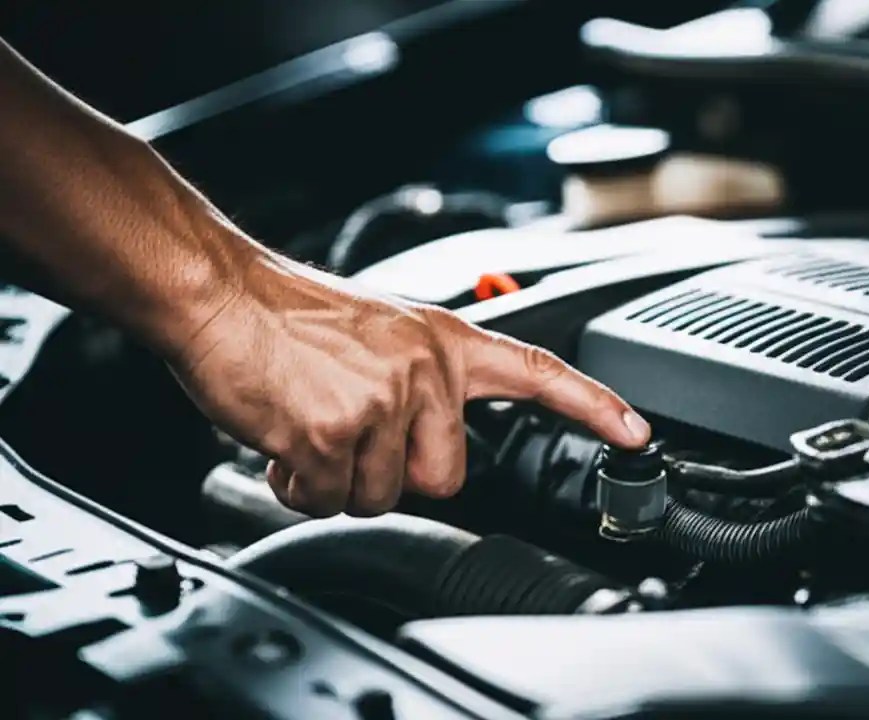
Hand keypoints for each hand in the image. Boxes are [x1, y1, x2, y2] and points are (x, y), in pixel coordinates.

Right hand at [166, 254, 649, 516]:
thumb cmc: (292, 317)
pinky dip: (301, 484)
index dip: (593, 407)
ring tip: (312, 422)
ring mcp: (385, 402)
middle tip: (353, 430)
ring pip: (382, 497)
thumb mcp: (384, 334)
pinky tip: (286, 437)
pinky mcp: (337, 433)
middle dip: (397, 475)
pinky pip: (330, 499)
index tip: (636, 434)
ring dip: (342, 479)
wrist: (221, 297)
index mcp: (445, 343)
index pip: (539, 375)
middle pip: (447, 479)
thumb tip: (435, 453)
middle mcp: (427, 371)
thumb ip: (426, 386)